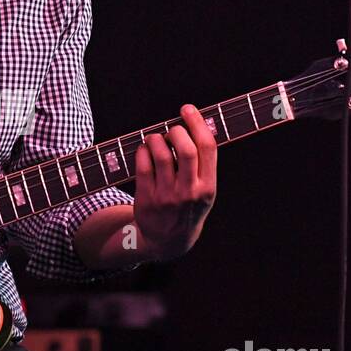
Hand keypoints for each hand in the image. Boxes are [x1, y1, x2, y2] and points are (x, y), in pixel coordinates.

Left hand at [133, 103, 217, 260]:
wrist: (168, 241)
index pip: (207, 147)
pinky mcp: (147, 198)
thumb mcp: (204, 191)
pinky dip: (142, 150)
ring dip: (156, 138)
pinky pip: (142, 165)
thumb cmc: (188, 207)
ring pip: (160, 154)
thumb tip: (195, 124)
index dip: (197, 122)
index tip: (188, 109)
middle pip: (185, 149)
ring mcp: (167, 196)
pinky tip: (144, 150)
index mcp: (208, 187)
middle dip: (176, 131)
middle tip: (171, 130)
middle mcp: (189, 192)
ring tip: (155, 140)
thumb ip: (203, 164)